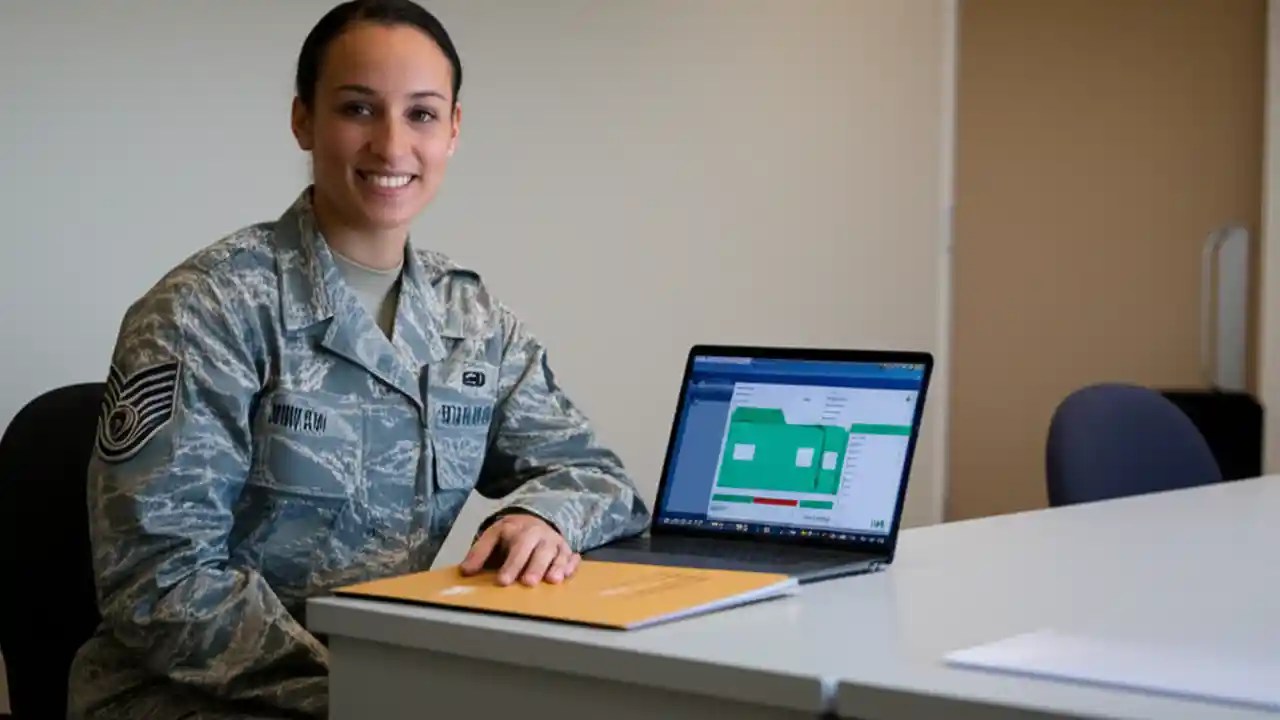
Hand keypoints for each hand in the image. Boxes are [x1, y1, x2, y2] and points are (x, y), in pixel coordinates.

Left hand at [460, 512, 580, 585]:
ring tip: (553, 580)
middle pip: (539, 549)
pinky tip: (569, 575)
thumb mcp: (492, 537)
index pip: (515, 546)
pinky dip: (572, 565)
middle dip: (534, 566)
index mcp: (519, 531)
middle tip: (528, 582)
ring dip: (556, 566)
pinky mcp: (567, 550)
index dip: (510, 564)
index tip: (503, 581)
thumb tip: (465, 571)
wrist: (533, 520)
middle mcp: (539, 535)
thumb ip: (479, 553)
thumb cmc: (511, 536)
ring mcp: (555, 542)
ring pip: (558, 553)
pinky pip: (573, 557)